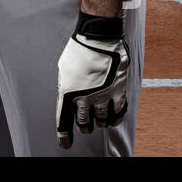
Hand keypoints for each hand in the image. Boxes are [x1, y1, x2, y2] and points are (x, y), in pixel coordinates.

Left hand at [55, 14, 129, 149]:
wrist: (99, 36)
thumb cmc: (78, 50)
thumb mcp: (64, 69)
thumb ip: (66, 86)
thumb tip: (69, 99)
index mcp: (67, 91)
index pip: (64, 120)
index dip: (64, 136)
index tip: (64, 145)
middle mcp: (84, 97)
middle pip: (84, 122)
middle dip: (83, 127)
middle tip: (84, 127)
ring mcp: (103, 96)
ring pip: (101, 120)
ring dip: (99, 123)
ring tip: (98, 122)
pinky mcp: (118, 91)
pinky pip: (118, 113)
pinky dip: (115, 119)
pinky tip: (112, 120)